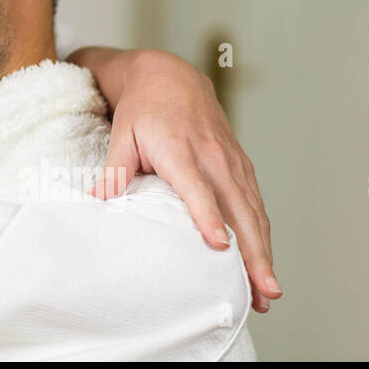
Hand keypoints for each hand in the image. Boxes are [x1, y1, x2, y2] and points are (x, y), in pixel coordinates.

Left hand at [68, 46, 280, 313]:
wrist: (171, 78)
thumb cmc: (143, 110)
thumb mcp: (123, 133)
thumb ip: (115, 168)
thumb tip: (98, 200)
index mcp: (179, 151)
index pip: (197, 189)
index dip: (208, 217)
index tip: (219, 246)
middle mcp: (213, 158)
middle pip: (237, 209)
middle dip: (253, 252)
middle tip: (264, 291)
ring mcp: (232, 162)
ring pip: (253, 212)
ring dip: (264, 252)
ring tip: (269, 291)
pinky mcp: (241, 166)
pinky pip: (256, 204)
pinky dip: (263, 235)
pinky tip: (264, 262)